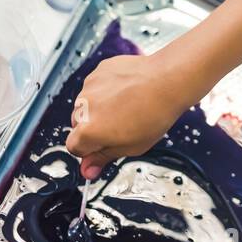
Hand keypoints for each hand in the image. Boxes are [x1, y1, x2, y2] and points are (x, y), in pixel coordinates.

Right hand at [64, 47, 202, 177]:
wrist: (168, 81)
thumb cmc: (154, 113)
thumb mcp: (131, 147)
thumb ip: (104, 158)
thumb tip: (88, 170)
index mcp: (88, 131)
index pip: (74, 148)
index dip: (89, 152)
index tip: (101, 150)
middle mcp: (83, 107)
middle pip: (78, 126)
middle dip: (94, 129)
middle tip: (119, 129)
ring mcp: (90, 87)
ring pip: (86, 105)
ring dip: (99, 109)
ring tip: (126, 109)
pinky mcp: (99, 71)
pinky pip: (96, 86)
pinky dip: (106, 91)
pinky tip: (126, 94)